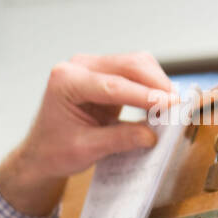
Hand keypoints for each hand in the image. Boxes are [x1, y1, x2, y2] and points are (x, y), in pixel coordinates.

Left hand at [0, 52, 174, 215]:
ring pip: (136, 64)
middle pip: (129, 65)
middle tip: (177, 107)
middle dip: (156, 85)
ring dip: (157, 83)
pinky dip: (150, 86)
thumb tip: (152, 135)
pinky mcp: (104, 74)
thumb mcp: (85, 150)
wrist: (40, 152)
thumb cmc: (54, 151)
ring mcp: (92, 67)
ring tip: (171, 108)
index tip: (170, 106)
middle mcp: (78, 67)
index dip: (145, 96)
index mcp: (65, 81)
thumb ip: (119, 140)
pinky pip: (134, 73)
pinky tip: (160, 105)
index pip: (113, 85)